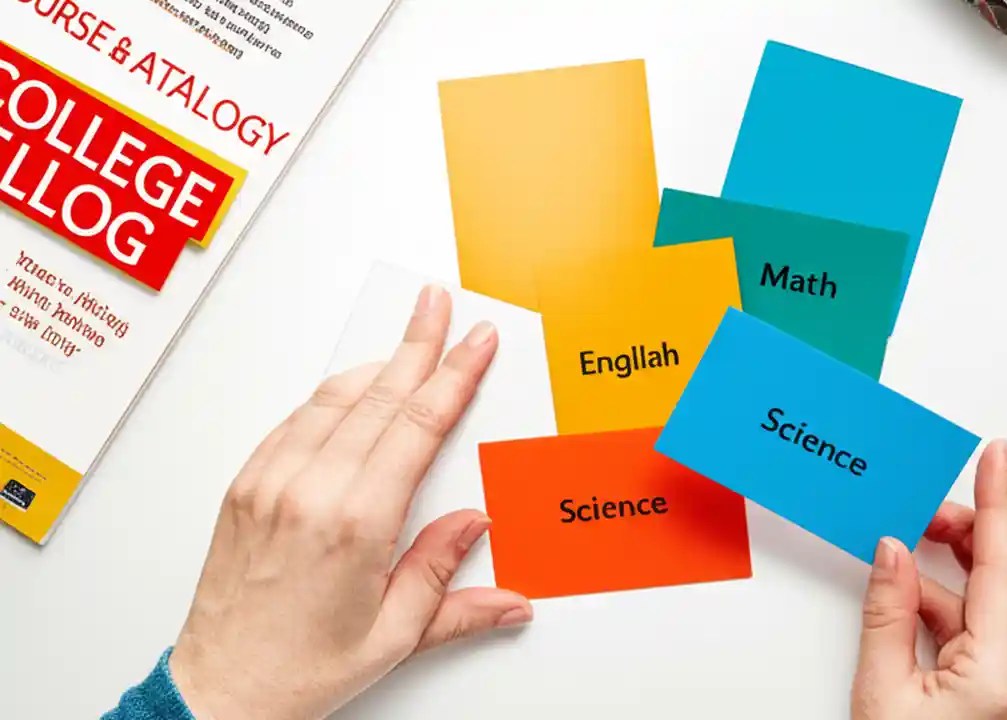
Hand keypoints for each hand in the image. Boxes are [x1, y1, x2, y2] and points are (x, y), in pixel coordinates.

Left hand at [169, 286, 532, 719]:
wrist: (219, 693)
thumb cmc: (299, 670)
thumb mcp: (394, 636)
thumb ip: (450, 584)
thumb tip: (480, 530)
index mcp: (355, 525)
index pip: (416, 426)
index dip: (452, 376)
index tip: (474, 344)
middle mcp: (308, 492)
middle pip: (378, 396)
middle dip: (419, 345)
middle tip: (440, 307)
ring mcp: (270, 484)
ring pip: (333, 399)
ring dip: (376, 364)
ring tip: (407, 338)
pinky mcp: (245, 487)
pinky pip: (295, 421)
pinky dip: (331, 395)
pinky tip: (352, 387)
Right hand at [851, 441, 1006, 719]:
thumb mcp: (879, 695)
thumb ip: (887, 615)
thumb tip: (893, 553)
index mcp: (999, 678)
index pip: (1004, 564)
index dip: (999, 500)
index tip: (997, 456)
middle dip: (977, 532)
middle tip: (928, 513)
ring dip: (969, 569)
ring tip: (913, 561)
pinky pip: (1004, 629)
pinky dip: (965, 605)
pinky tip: (920, 605)